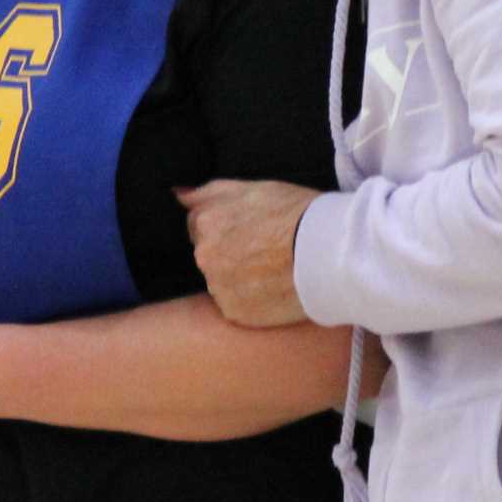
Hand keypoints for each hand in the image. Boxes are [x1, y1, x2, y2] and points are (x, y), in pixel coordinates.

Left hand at [179, 180, 318, 328]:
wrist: (324, 253)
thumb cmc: (294, 213)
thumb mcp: (252, 188)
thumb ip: (209, 192)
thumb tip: (177, 195)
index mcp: (206, 222)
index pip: (199, 225)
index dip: (227, 226)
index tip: (251, 230)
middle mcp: (204, 256)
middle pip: (210, 255)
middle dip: (229, 253)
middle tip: (265, 250)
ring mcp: (218, 287)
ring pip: (222, 282)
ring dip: (239, 278)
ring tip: (274, 271)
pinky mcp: (235, 313)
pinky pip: (237, 306)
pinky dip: (251, 301)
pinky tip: (275, 290)